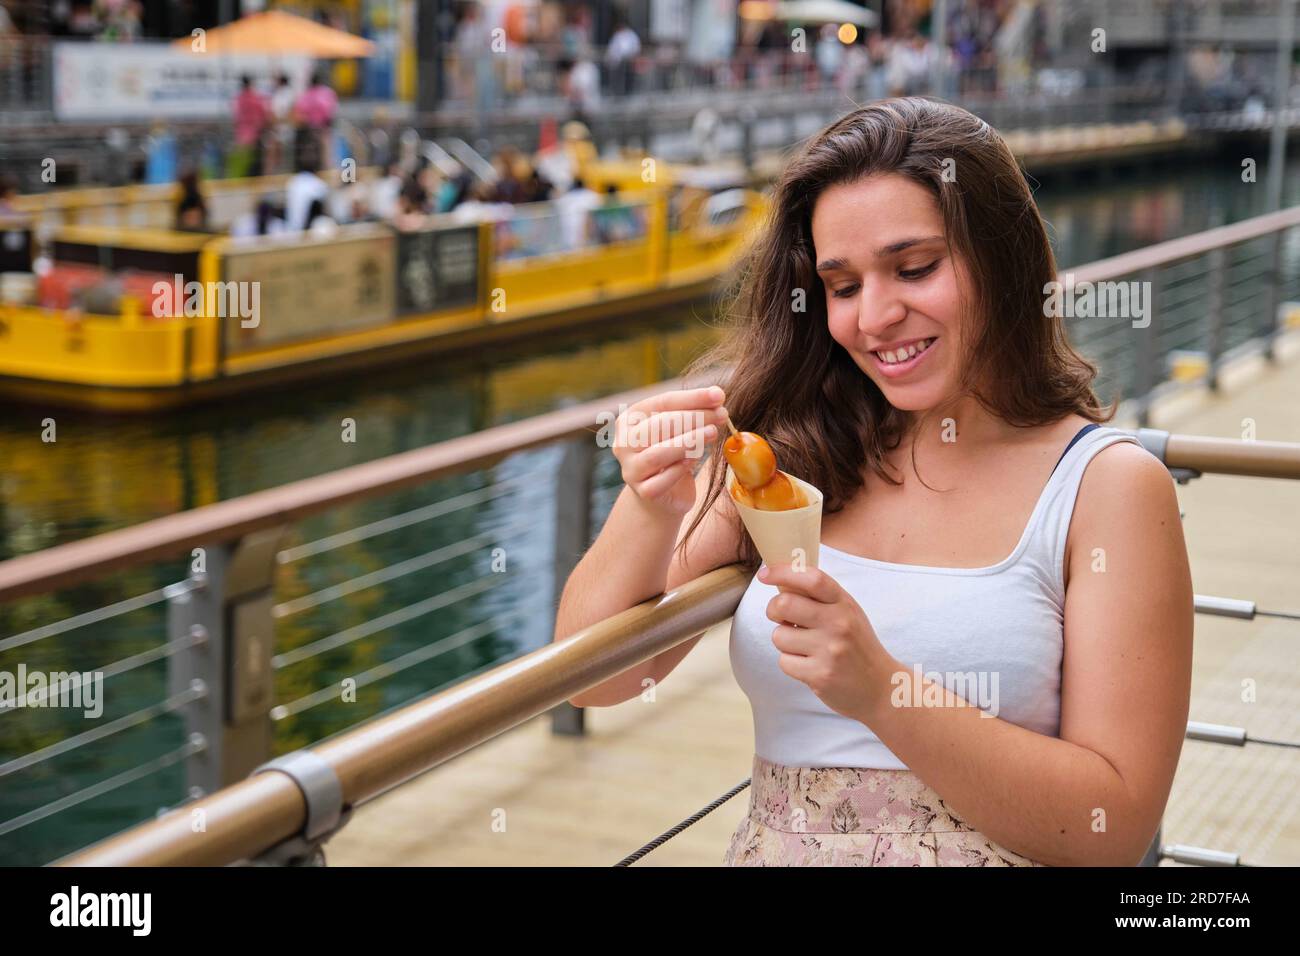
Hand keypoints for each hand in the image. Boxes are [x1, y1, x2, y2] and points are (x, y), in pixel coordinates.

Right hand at [609, 386, 729, 519]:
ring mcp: (631, 470)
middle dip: (693, 418)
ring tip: (712, 433)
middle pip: (658, 426)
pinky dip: (679, 469)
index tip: (719, 395)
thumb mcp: (679, 429)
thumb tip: (717, 396)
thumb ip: (693, 412)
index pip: (661, 403)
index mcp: (630, 420)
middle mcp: (624, 443)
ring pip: (657, 454)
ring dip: (687, 441)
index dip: (692, 398)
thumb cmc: (673, 453)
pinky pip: (662, 481)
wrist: (665, 494)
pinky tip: (694, 459)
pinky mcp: (644, 492)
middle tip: (721, 414)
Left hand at [757, 563, 897, 724]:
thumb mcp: (846, 613)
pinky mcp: (820, 675)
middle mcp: (838, 624)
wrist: (881, 687)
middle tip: (780, 617)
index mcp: (844, 604)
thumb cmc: (857, 645)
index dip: (783, 572)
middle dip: (773, 610)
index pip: (812, 579)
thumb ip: (818, 597)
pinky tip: (809, 664)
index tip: (764, 574)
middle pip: (784, 604)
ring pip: (779, 635)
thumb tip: (780, 582)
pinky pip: (784, 662)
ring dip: (784, 641)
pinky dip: (791, 663)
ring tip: (804, 647)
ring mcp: (829, 650)